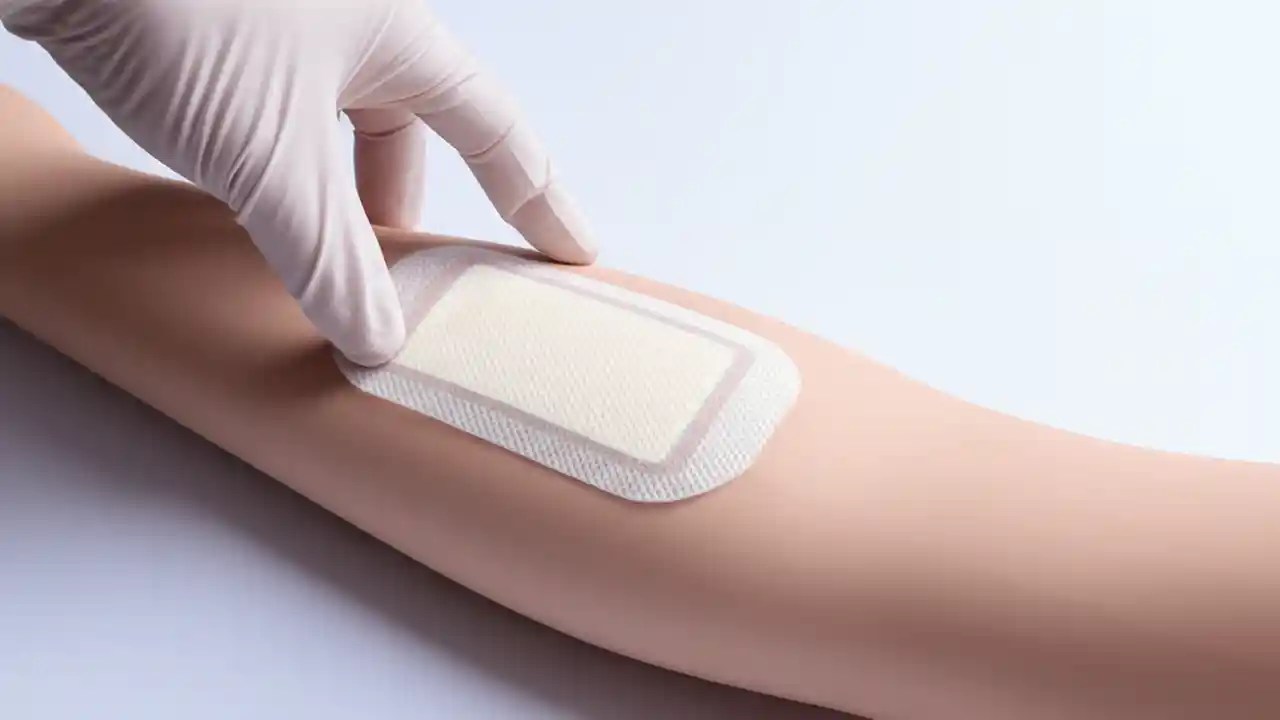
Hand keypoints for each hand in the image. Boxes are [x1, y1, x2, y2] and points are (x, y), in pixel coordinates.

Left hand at [3, 0, 597, 364]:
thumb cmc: (176, 7)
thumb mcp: (270, 157)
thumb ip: (329, 258)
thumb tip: (377, 339)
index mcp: (398, 33)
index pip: (498, 130)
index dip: (540, 198)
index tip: (570, 252)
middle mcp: (350, 23)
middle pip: (412, 135)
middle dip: (409, 216)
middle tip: (413, 290)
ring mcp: (283, 28)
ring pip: (338, 132)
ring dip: (337, 202)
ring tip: (323, 266)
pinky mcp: (217, 37)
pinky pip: (281, 125)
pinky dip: (283, 180)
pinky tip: (254, 216)